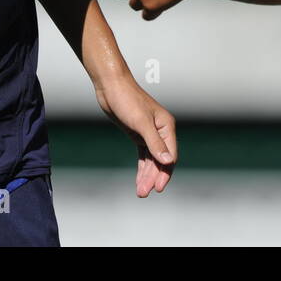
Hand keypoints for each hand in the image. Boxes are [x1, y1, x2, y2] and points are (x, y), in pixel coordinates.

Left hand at [95, 75, 176, 196]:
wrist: (111, 87)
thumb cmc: (127, 100)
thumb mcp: (141, 123)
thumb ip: (155, 143)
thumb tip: (168, 161)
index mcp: (166, 126)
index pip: (170, 155)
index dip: (164, 173)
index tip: (158, 188)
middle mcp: (161, 131)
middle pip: (161, 160)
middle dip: (153, 177)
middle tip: (144, 193)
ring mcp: (149, 133)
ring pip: (151, 160)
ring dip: (147, 176)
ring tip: (140, 192)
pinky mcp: (138, 134)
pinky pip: (143, 155)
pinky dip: (142, 168)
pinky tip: (139, 180)